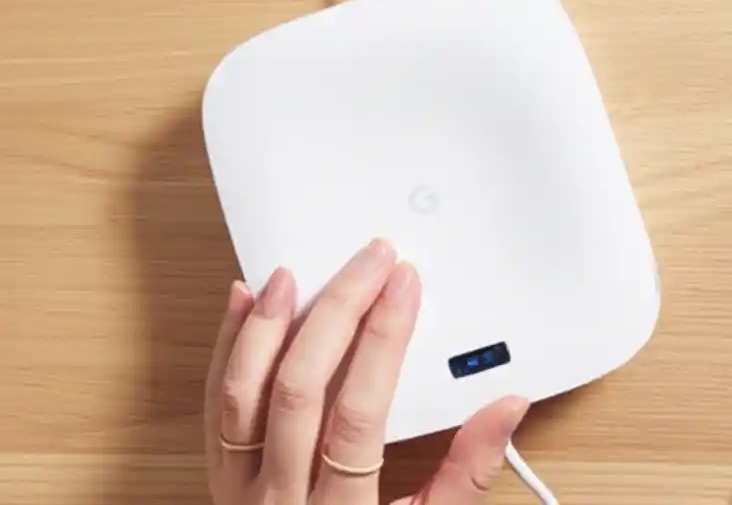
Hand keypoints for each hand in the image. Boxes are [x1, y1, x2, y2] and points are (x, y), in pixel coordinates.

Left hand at [205, 239, 528, 503]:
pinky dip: (226, 349)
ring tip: (293, 274)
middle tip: (368, 261)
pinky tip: (242, 306)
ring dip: (266, 327)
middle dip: (338, 311)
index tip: (404, 286)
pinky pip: (214, 407)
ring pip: (242, 395)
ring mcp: (240, 487)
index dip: (385, 340)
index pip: (359, 412)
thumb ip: (467, 473)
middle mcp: (280, 498)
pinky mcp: (219, 476)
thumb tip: (506, 407)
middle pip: (300, 389)